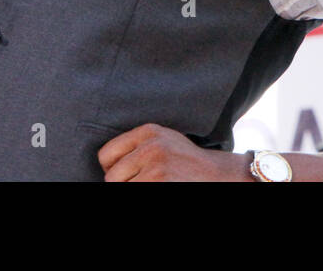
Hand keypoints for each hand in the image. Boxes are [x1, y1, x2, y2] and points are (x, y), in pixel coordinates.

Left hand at [98, 123, 249, 181]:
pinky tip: (159, 185)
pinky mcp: (160, 182)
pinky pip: (136, 191)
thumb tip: (105, 167)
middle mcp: (151, 146)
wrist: (216, 174)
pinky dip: (143, 191)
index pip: (106, 155)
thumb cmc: (185, 160)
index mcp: (148, 131)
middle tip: (141, 181)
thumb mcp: (162, 141)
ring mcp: (157, 166)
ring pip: (121, 188)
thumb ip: (136, 146)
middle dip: (122, 184)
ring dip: (133, 188)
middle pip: (111, 177)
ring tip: (151, 183)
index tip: (125, 175)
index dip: (112, 169)